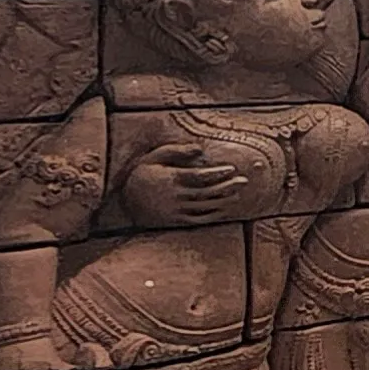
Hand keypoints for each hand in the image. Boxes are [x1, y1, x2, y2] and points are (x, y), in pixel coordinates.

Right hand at [124, 143, 247, 225]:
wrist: (124, 201)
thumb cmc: (142, 174)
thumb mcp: (154, 157)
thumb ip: (177, 151)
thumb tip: (199, 148)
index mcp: (172, 179)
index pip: (201, 176)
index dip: (218, 173)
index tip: (232, 168)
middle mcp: (177, 196)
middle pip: (207, 192)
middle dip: (227, 186)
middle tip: (244, 181)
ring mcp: (176, 211)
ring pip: (206, 206)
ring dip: (224, 201)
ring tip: (238, 194)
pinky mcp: (176, 221)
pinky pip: (198, 220)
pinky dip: (213, 215)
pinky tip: (224, 210)